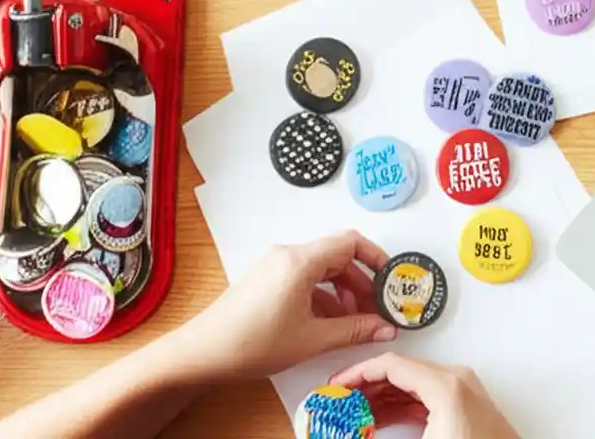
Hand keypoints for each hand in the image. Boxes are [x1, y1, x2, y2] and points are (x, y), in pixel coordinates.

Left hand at [170, 231, 397, 380]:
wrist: (203, 352)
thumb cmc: (250, 342)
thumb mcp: (312, 339)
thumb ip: (354, 330)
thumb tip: (384, 328)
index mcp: (300, 261)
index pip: (350, 243)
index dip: (376, 258)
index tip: (390, 278)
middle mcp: (287, 255)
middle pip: (338, 256)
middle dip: (361, 282)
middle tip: (377, 309)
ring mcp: (275, 266)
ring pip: (322, 269)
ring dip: (343, 291)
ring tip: (356, 320)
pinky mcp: (267, 279)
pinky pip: (305, 278)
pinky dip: (323, 296)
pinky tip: (330, 323)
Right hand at [332, 353, 517, 438]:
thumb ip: (379, 437)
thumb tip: (349, 435)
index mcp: (445, 386)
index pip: (390, 365)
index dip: (357, 373)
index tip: (336, 384)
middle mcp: (457, 381)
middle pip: (401, 371)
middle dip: (367, 386)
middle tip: (341, 399)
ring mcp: (465, 391)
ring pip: (413, 383)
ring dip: (383, 396)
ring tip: (355, 412)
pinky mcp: (468, 405)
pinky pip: (427, 395)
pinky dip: (402, 404)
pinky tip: (381, 419)